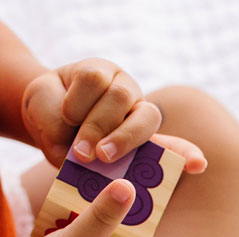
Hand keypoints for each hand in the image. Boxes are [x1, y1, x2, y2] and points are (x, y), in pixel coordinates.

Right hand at [21, 59, 206, 172]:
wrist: (40, 110)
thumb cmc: (63, 142)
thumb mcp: (73, 159)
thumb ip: (81, 161)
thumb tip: (81, 156)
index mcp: (143, 143)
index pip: (173, 147)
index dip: (186, 154)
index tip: (199, 165)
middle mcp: (139, 114)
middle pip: (146, 117)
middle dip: (124, 139)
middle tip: (99, 157)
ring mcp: (122, 89)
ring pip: (119, 97)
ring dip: (93, 124)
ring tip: (77, 146)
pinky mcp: (101, 69)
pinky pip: (92, 81)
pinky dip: (75, 103)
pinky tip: (67, 113)